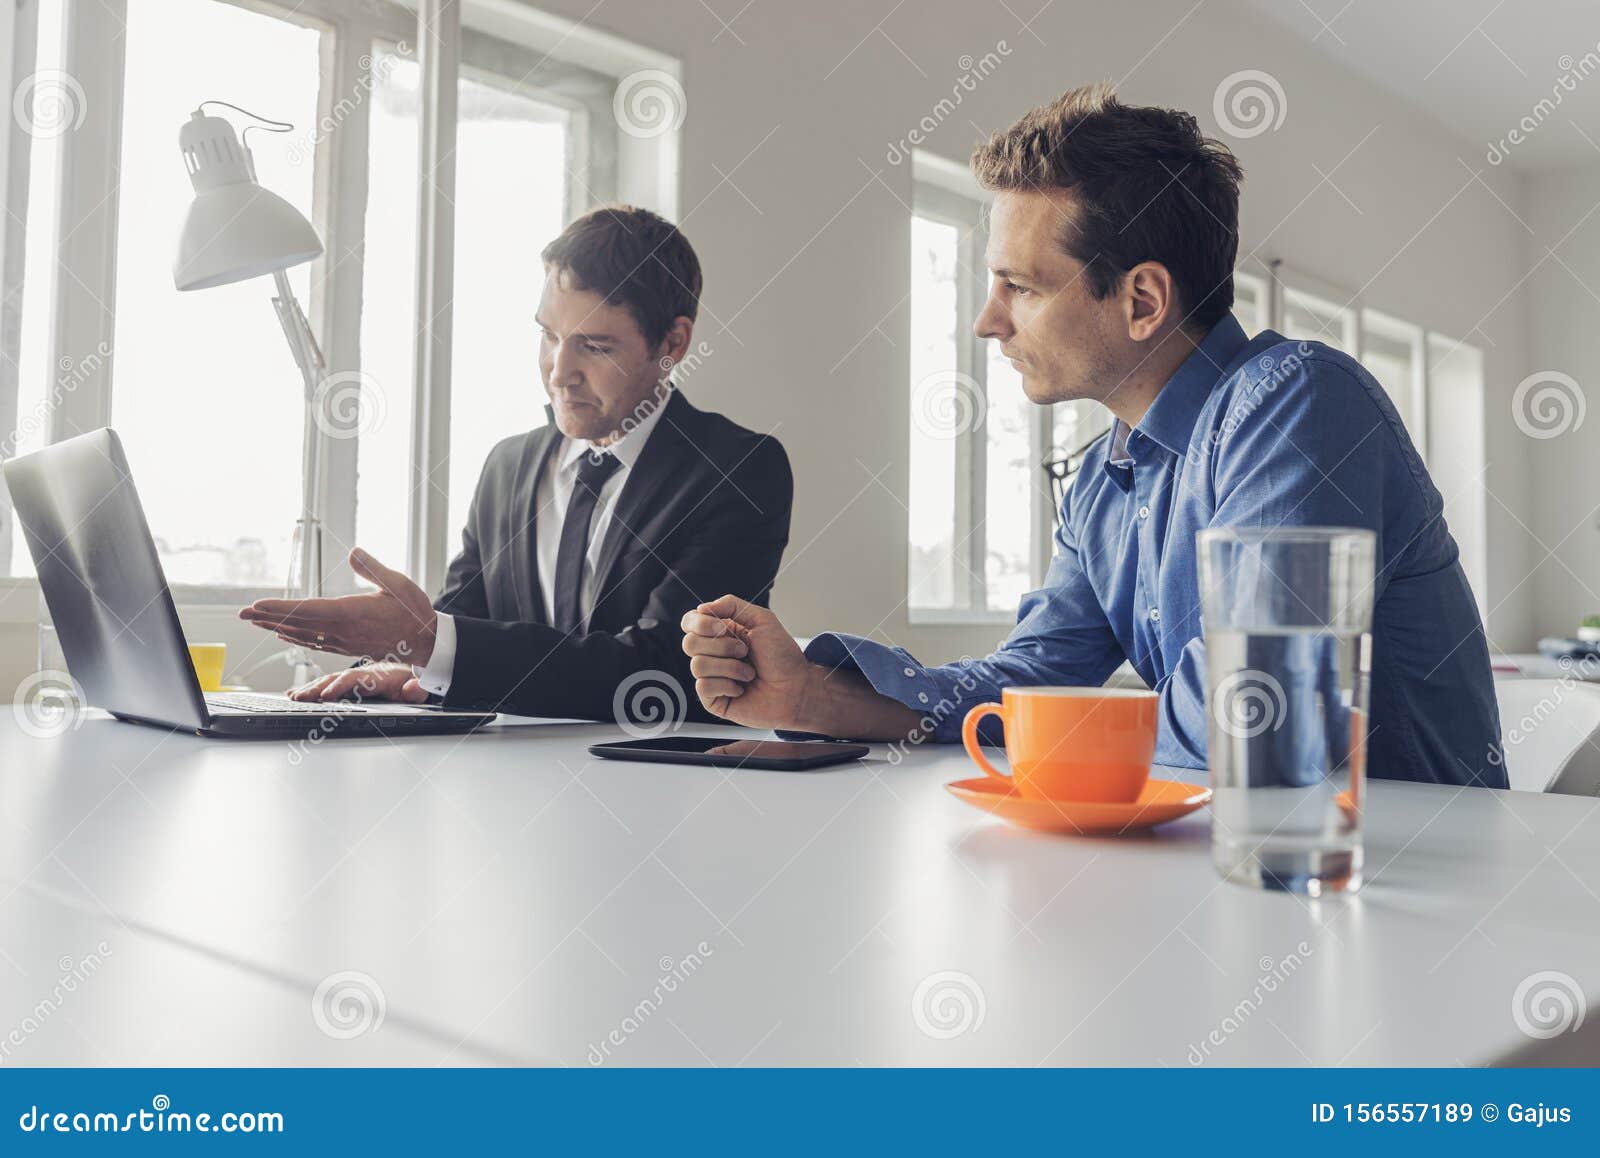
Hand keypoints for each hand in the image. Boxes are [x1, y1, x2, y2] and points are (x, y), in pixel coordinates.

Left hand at [238, 548, 437, 664]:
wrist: (425, 642)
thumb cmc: (413, 611)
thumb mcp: (397, 583)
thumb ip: (372, 567)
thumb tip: (352, 552)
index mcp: (352, 613)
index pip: (307, 610)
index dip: (279, 608)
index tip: (256, 606)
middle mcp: (342, 630)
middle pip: (297, 624)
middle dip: (266, 618)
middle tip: (241, 614)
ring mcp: (343, 641)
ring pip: (302, 635)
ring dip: (275, 627)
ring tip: (255, 621)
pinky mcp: (347, 646)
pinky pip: (314, 643)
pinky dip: (294, 637)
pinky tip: (284, 634)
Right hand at [287, 662, 427, 703]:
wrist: (412, 672)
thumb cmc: (412, 683)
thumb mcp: (420, 688)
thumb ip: (417, 690)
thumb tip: (412, 688)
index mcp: (377, 675)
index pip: (355, 679)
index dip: (340, 686)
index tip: (326, 696)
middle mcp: (361, 674)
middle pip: (335, 680)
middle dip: (316, 689)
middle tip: (298, 699)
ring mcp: (353, 679)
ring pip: (327, 682)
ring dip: (309, 689)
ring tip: (292, 697)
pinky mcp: (347, 684)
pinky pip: (326, 685)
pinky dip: (310, 689)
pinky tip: (294, 695)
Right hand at [680, 595, 814, 728]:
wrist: (797, 688)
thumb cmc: (783, 657)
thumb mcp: (763, 619)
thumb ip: (732, 605)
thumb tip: (701, 608)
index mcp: (721, 633)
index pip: (690, 622)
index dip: (700, 623)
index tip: (723, 627)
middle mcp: (713, 654)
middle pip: (689, 643)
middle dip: (721, 646)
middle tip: (745, 651)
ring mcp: (712, 677)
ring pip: (697, 666)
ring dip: (729, 667)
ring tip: (749, 673)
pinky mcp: (713, 699)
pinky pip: (703, 687)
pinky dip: (726, 685)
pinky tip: (741, 689)